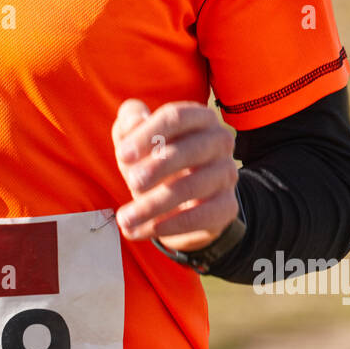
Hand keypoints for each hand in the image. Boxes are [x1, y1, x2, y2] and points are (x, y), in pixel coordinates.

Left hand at [111, 99, 239, 252]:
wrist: (184, 207)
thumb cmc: (158, 166)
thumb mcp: (139, 143)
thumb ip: (130, 125)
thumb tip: (132, 119)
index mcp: (198, 119)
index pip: (176, 117)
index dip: (148, 134)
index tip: (123, 155)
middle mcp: (218, 142)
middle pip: (189, 150)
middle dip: (157, 167)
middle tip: (132, 182)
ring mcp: (226, 174)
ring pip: (192, 186)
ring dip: (152, 204)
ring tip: (124, 218)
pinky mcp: (226, 207)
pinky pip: (199, 217)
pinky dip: (167, 226)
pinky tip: (141, 231)